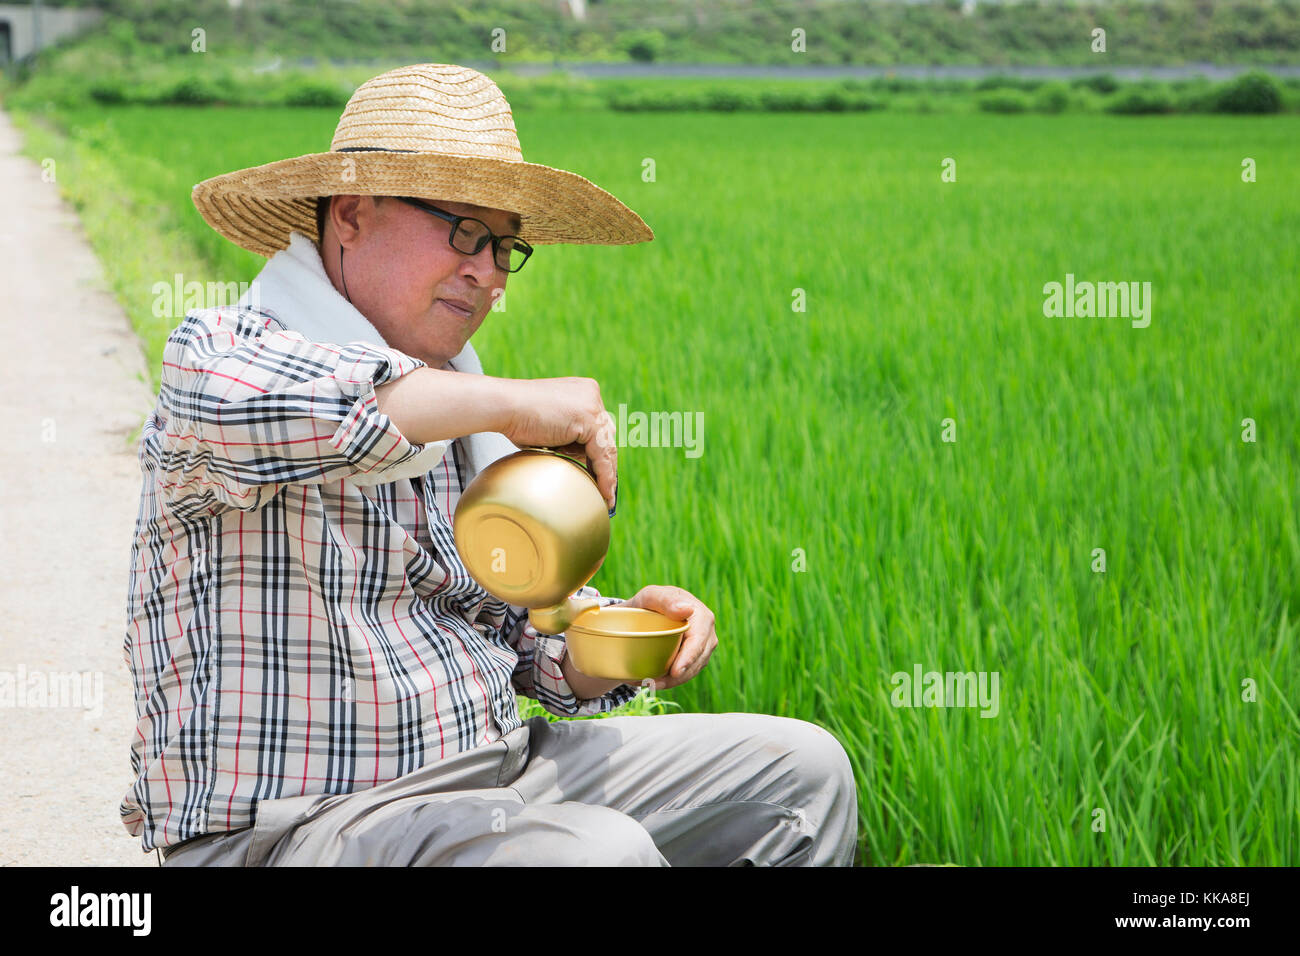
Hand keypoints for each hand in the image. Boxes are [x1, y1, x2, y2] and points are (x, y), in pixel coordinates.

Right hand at [497, 377, 617, 510]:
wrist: (504, 407)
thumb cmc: (518, 419)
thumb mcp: (551, 427)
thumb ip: (567, 438)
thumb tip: (579, 460)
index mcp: (584, 391)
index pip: (599, 427)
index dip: (601, 453)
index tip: (599, 473)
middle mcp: (591, 394)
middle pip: (607, 436)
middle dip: (607, 464)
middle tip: (607, 488)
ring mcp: (592, 404)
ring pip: (607, 446)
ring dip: (608, 474)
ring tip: (607, 496)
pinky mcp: (589, 418)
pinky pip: (602, 453)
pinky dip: (604, 476)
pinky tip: (605, 493)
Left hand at [621, 585, 716, 690]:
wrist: (646, 613)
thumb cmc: (649, 602)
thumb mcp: (651, 596)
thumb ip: (666, 600)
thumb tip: (687, 609)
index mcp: (700, 615)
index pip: (699, 640)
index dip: (689, 658)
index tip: (675, 672)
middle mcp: (706, 632)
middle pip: (697, 660)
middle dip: (677, 676)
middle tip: (653, 684)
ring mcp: (702, 646)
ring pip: (692, 670)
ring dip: (672, 682)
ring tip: (648, 684)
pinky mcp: (694, 658)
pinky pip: (686, 673)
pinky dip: (670, 681)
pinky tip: (653, 682)